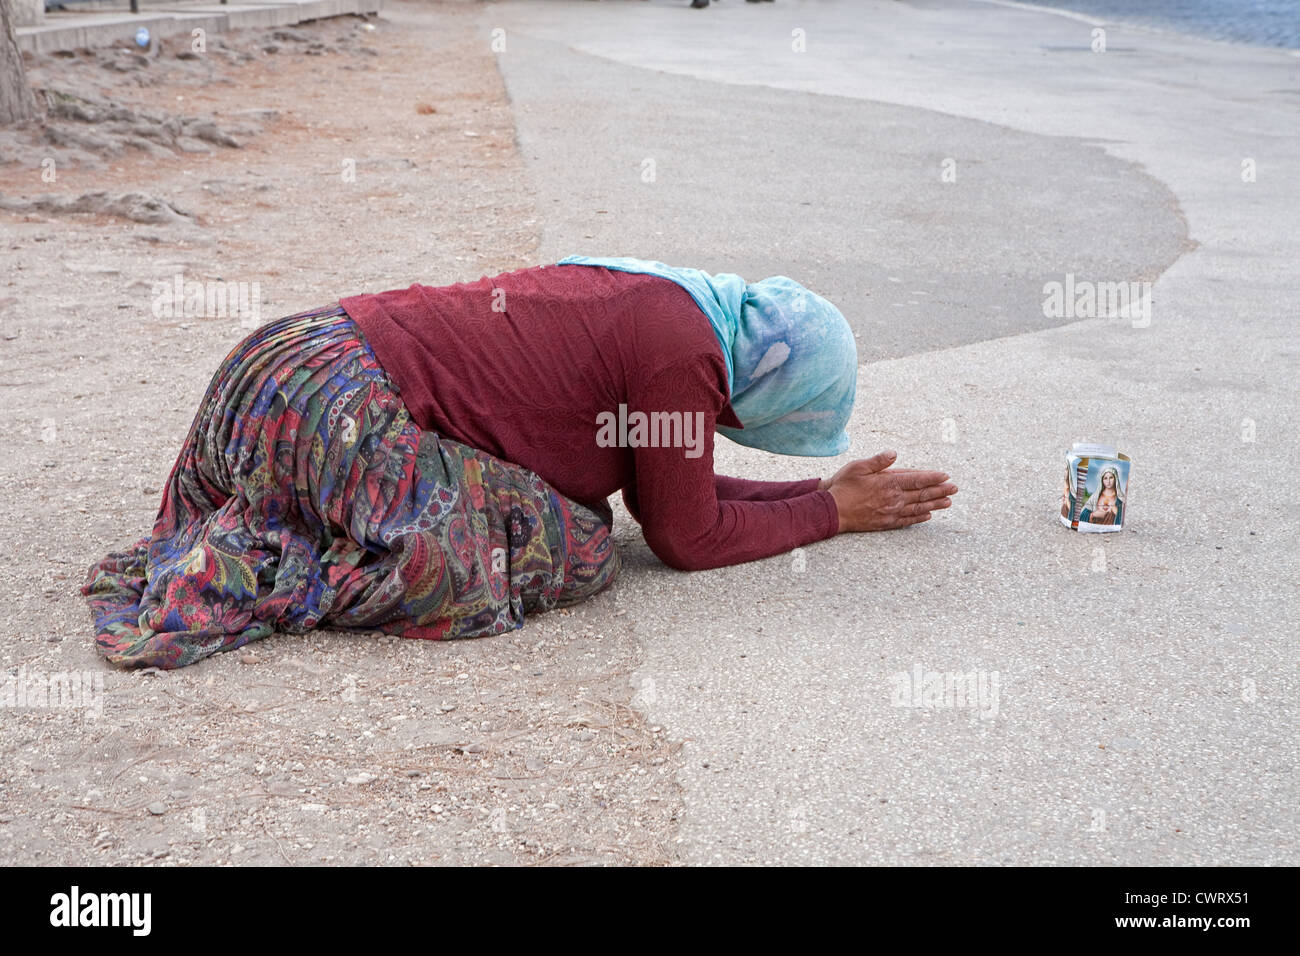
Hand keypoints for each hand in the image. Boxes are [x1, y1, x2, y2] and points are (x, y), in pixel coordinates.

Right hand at [818, 450, 956, 532]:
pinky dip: (920, 517)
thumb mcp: (858, 467)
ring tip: (948, 502)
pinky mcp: (886, 522)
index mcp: (888, 482)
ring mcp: (891, 512)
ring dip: (935, 504)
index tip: (946, 475)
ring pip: (918, 508)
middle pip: (922, 494)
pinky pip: (908, 520)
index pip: (916, 479)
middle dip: (940, 490)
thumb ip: (878, 460)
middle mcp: (893, 498)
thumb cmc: (843, 486)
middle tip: (954, 488)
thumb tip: (894, 453)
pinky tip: (928, 515)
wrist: (832, 510)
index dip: (933, 477)